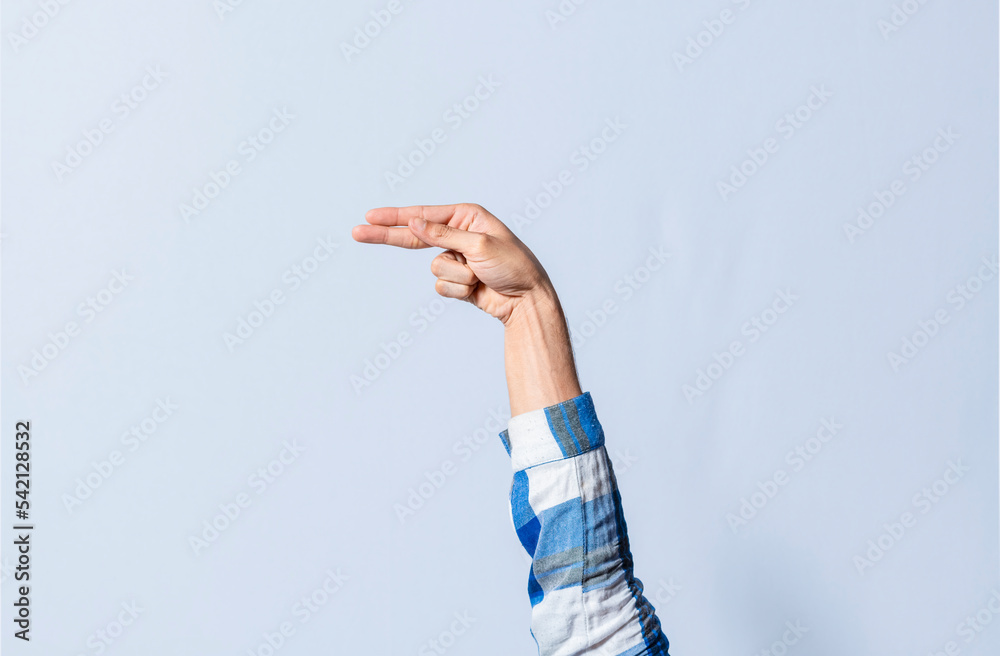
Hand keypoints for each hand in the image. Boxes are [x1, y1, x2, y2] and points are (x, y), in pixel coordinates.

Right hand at [352, 204, 553, 325]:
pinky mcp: (457, 281)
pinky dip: (458, 291)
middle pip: (414, 237)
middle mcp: (458, 235)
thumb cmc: (513, 267)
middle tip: (357, 232)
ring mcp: (457, 259)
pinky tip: (478, 289)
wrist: (527, 301)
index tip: (369, 217)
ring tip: (480, 276)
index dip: (394, 218)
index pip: (422, 217)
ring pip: (434, 269)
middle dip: (388, 236)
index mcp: (466, 217)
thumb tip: (414, 223)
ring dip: (456, 277)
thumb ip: (444, 235)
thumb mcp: (480, 246)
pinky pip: (442, 287)